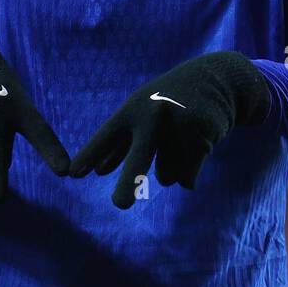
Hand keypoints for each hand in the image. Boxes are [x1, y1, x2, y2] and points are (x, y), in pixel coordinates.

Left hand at [70, 52, 270, 208]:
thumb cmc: (168, 101)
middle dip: (130, 181)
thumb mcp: (142, 116)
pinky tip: (199, 144)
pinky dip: (191, 171)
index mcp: (132, 109)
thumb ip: (122, 143)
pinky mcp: (202, 135)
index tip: (72, 173)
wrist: (215, 80)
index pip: (107, 136)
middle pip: (140, 157)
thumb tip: (98, 171)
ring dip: (171, 170)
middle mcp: (153, 114)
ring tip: (181, 141)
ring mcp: (179, 124)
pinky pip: (188, 176)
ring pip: (167, 175)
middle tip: (119, 206)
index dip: (91, 154)